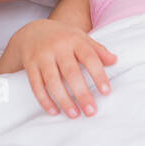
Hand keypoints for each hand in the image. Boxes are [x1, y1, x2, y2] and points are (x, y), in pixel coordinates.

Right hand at [0, 19, 115, 118]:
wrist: (31, 31)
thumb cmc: (62, 37)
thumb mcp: (80, 37)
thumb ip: (97, 50)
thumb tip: (114, 61)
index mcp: (74, 39)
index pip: (89, 57)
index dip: (98, 75)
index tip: (106, 92)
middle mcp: (57, 47)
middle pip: (71, 72)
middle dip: (81, 93)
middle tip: (91, 111)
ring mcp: (42, 56)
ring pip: (52, 81)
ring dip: (63, 99)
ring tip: (74, 114)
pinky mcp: (30, 65)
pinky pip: (36, 85)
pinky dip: (44, 100)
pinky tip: (54, 111)